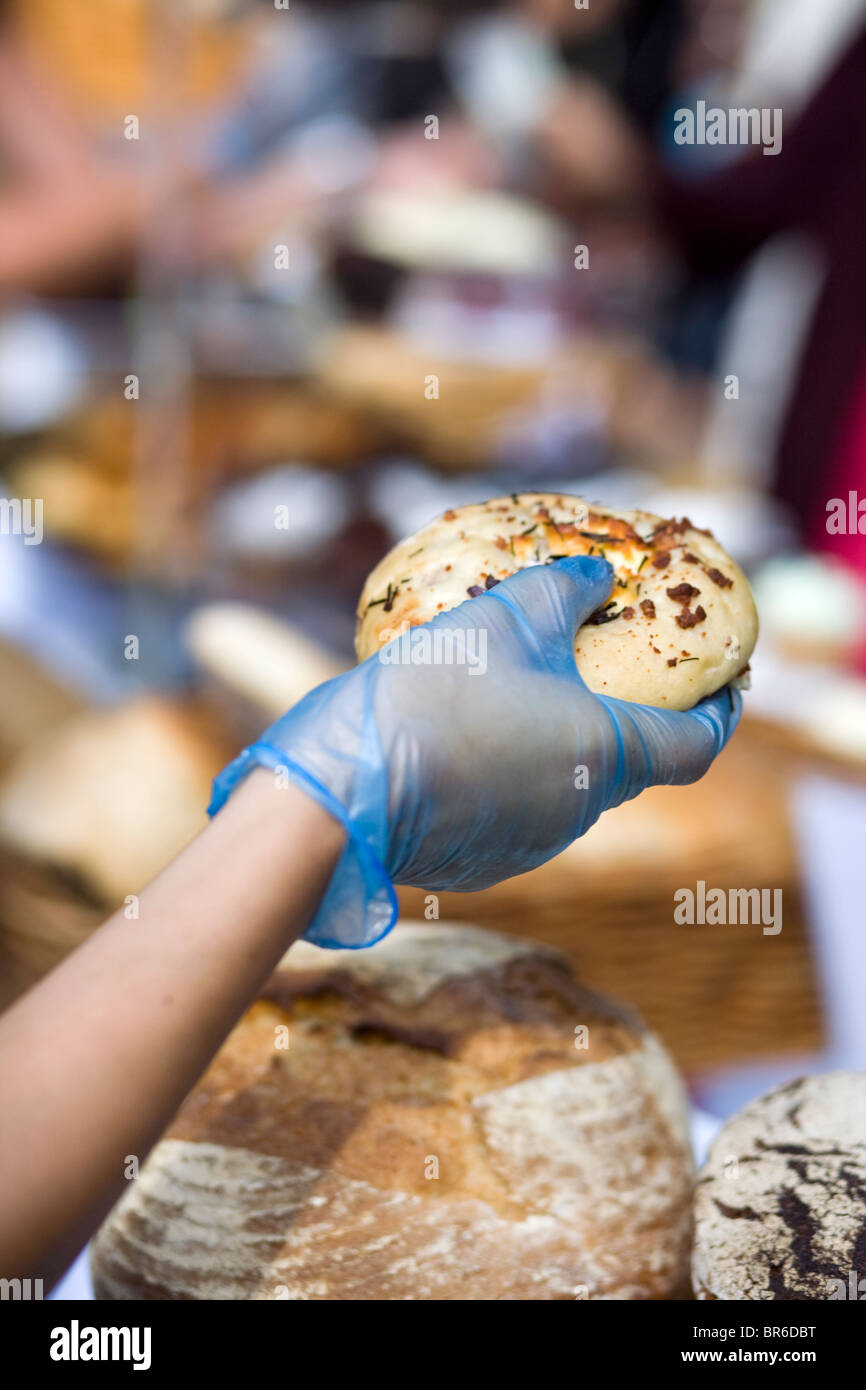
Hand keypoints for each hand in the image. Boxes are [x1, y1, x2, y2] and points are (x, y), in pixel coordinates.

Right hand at [209, 557, 740, 946]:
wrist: (342, 788)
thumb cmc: (435, 693)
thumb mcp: (506, 617)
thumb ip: (566, 591)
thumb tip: (596, 580)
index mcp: (607, 754)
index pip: (697, 744)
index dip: (721, 710)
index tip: (728, 680)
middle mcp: (580, 811)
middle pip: (627, 760)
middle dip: (624, 712)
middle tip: (601, 662)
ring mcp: (529, 844)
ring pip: (566, 783)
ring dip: (558, 740)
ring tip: (519, 687)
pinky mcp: (480, 859)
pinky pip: (514, 807)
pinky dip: (509, 768)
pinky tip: (464, 731)